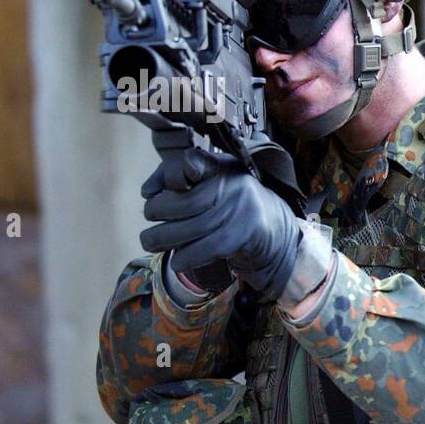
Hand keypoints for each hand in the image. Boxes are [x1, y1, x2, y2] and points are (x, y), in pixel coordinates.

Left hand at [141, 152, 301, 297]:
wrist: (277, 232)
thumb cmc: (233, 209)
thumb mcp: (212, 186)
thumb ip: (178, 182)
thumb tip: (148, 191)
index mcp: (222, 168)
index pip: (191, 162)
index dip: (169, 173)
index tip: (150, 191)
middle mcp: (233, 184)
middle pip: (184, 201)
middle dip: (158, 214)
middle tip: (149, 223)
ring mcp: (241, 209)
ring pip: (192, 227)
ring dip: (164, 239)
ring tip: (152, 243)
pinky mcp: (245, 234)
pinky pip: (208, 248)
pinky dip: (187, 257)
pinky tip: (177, 261)